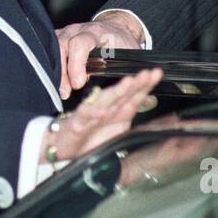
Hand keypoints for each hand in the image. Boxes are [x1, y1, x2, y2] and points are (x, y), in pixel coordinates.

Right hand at [41, 68, 163, 164]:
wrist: (61, 143)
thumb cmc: (88, 135)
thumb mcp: (115, 128)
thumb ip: (128, 114)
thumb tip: (147, 102)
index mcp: (116, 110)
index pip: (133, 96)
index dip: (145, 85)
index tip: (157, 73)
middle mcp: (105, 109)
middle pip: (122, 95)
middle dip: (135, 84)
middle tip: (147, 73)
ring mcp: (90, 115)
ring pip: (105, 101)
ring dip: (117, 92)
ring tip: (128, 83)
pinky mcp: (76, 124)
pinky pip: (84, 118)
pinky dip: (91, 113)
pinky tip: (100, 110)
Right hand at [56, 11, 145, 99]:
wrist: (117, 28)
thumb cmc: (124, 44)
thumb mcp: (131, 54)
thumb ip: (134, 75)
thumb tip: (150, 100)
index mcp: (96, 31)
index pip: (81, 43)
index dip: (77, 64)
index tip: (78, 83)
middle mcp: (78, 29)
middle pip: (61, 46)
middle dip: (62, 72)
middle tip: (65, 92)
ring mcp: (66, 33)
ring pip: (53, 50)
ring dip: (56, 72)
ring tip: (61, 91)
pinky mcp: (59, 40)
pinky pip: (51, 53)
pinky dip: (53, 69)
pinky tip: (55, 84)